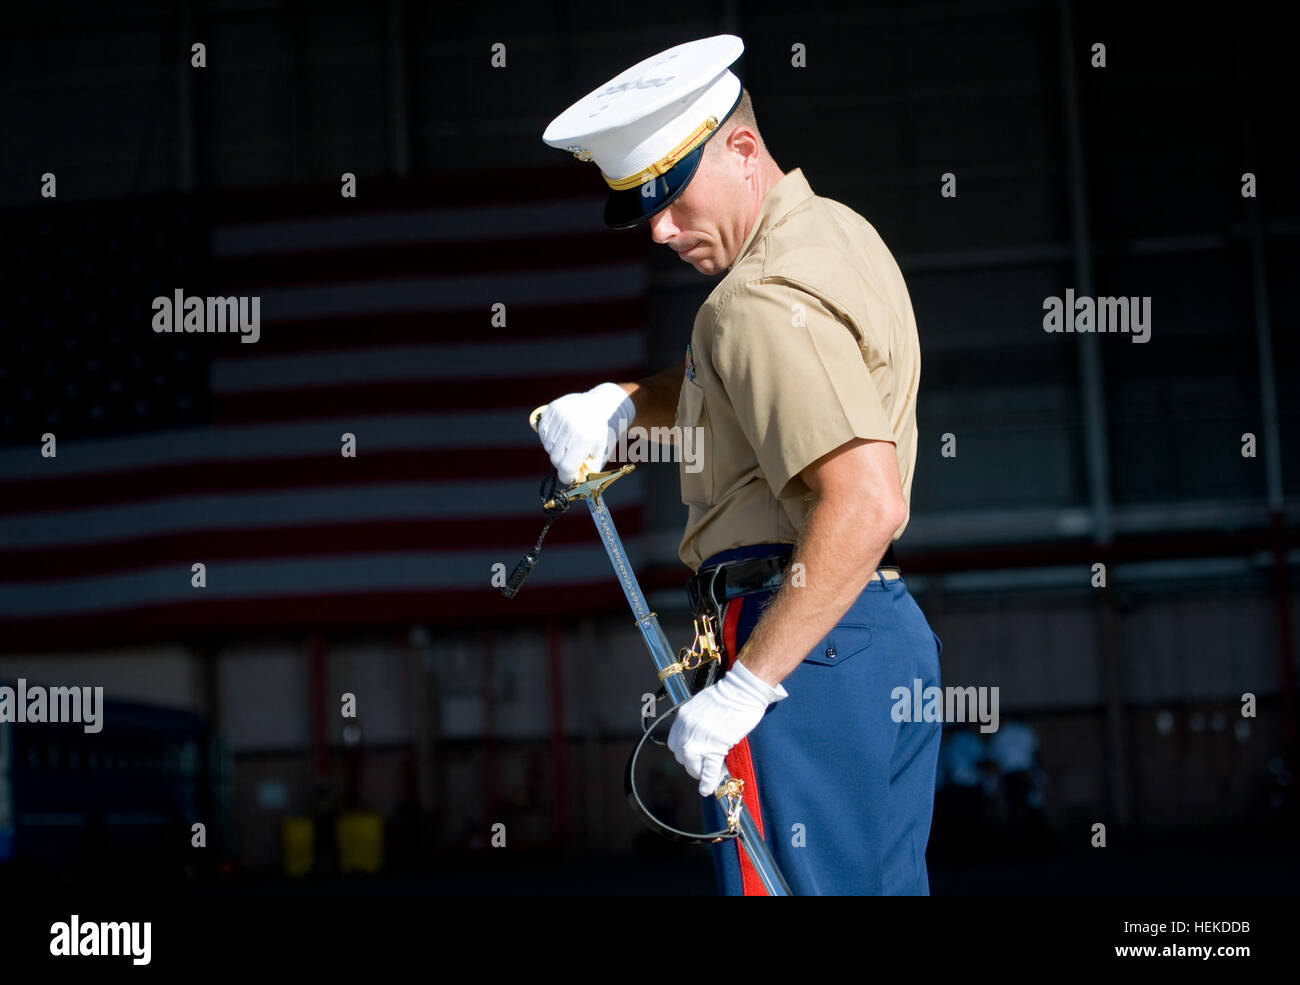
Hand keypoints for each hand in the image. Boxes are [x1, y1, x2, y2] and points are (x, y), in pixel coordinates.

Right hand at [536, 382, 634, 482]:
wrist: (602, 405)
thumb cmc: (603, 433)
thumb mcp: (601, 453)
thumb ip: (590, 471)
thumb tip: (578, 487)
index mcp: (585, 438)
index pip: (566, 467)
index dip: (566, 476)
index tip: (569, 478)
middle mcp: (571, 426)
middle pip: (555, 458)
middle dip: (562, 463)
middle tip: (570, 460)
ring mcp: (560, 416)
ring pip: (547, 446)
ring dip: (555, 450)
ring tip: (568, 444)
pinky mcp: (552, 409)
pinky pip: (542, 432)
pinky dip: (549, 438)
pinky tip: (561, 434)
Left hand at [667, 661, 787, 795]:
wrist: (742, 690)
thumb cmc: (729, 694)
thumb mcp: (703, 704)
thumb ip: (697, 720)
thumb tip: (701, 736)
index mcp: (682, 717)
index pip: (674, 743)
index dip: (684, 752)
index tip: (693, 756)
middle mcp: (686, 729)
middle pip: (681, 756)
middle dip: (691, 764)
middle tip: (703, 767)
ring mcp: (700, 739)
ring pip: (692, 766)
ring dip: (699, 773)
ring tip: (709, 776)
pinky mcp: (716, 747)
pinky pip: (708, 770)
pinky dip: (708, 782)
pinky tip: (709, 788)